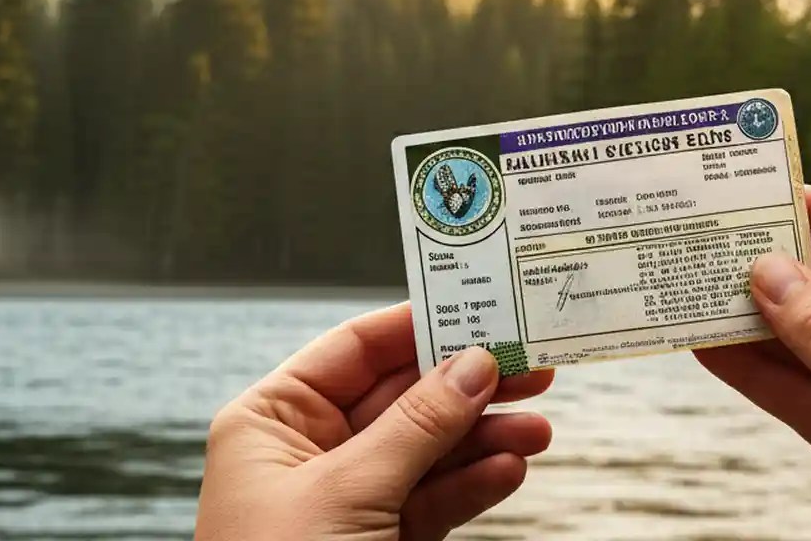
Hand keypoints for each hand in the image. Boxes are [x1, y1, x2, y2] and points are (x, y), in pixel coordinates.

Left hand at [194, 303, 553, 540]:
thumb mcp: (346, 492)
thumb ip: (416, 426)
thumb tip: (473, 365)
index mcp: (272, 420)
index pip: (355, 350)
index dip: (419, 327)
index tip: (481, 309)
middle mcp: (308, 451)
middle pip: (402, 397)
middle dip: (468, 386)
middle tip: (532, 366)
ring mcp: (346, 500)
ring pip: (427, 452)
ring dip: (484, 439)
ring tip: (538, 427)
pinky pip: (433, 501)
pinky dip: (473, 486)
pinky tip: (511, 469)